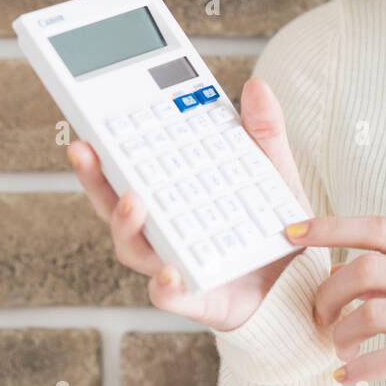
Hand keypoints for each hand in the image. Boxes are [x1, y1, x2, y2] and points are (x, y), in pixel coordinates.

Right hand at [67, 77, 312, 331]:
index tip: (89, 118)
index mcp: (174, 194)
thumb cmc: (272, 226)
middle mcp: (164, 228)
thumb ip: (263, 132)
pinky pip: (168, 295)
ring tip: (135, 201)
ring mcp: (173, 263)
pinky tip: (170, 271)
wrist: (300, 281)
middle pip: (115, 202)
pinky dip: (164, 285)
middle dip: (94, 176)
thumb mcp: (273, 171)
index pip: (130, 168)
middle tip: (86, 147)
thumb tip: (257, 86)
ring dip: (126, 224)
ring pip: (133, 247)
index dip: (105, 146)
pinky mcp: (194, 299)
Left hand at [284, 217, 385, 382]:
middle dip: (330, 291)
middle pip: (370, 270)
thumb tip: (346, 268)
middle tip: (320, 313)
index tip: (295, 233)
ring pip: (375, 313)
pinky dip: (361, 369)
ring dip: (343, 332)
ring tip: (339, 347)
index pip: (383, 229)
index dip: (334, 228)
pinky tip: (346, 376)